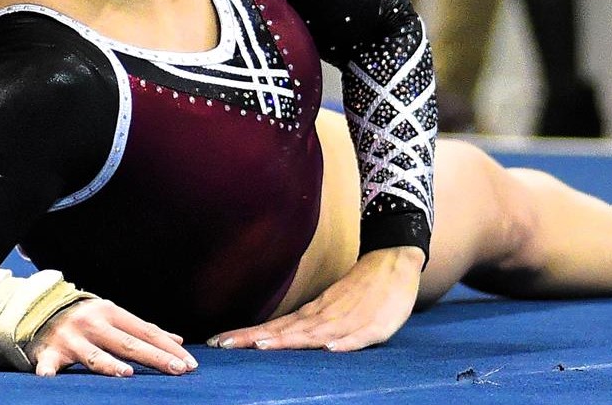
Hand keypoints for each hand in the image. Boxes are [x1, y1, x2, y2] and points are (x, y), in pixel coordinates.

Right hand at [23, 297, 197, 377]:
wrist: (39, 309)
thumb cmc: (85, 318)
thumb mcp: (113, 317)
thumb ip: (142, 330)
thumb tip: (177, 340)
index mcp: (111, 313)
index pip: (145, 332)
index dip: (168, 347)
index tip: (189, 363)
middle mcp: (93, 324)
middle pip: (128, 344)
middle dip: (154, 357)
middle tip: (177, 370)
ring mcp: (71, 338)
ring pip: (93, 355)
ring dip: (109, 365)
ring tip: (127, 374)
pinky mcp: (49, 352)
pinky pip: (48, 364)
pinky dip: (48, 371)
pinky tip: (49, 377)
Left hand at [208, 246, 421, 353]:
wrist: (393, 261)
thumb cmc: (359, 291)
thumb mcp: (327, 307)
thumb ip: (305, 324)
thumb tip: (272, 337)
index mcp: (312, 314)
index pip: (274, 328)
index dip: (246, 336)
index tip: (218, 343)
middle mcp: (324, 317)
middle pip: (285, 331)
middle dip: (254, 340)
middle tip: (224, 345)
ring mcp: (348, 320)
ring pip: (315, 334)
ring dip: (289, 341)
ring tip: (262, 346)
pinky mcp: (374, 325)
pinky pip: (359, 337)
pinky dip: (345, 344)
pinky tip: (331, 350)